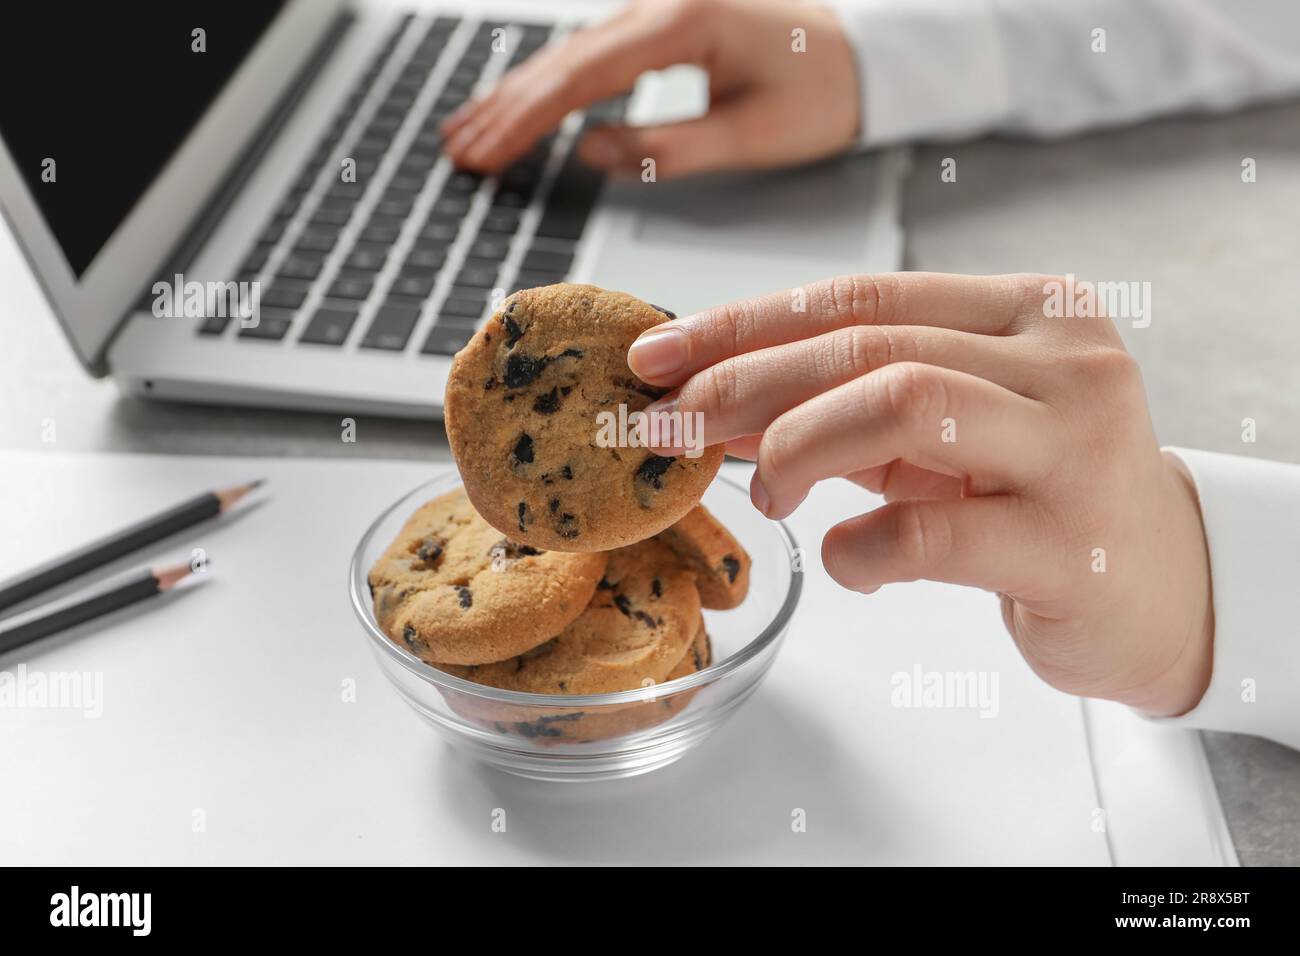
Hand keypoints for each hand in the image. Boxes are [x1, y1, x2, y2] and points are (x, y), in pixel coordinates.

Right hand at [442, 0, 860, 177]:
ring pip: (569, 52)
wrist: (862, 57)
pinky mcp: (658, 20)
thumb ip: (666, 148)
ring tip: (467, 132)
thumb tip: (588, 153)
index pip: (584, 75)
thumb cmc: (820, 94)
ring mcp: (657, 6)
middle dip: (506, 108)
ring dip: (516, 95)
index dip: (526, 119)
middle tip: (458, 152)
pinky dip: (548, 83)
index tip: (486, 154)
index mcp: (685, 21)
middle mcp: (662, 2)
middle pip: (563, 57)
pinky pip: (590, 52)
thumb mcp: (750, 137)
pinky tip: (517, 103)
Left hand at [628, 273, 1214, 716]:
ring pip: (904, 403)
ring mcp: (1079, 446)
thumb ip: (847, 404)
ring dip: (799, 449)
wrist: (1161, 591)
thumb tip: (708, 399)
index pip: (860, 294)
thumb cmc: (1035, 499)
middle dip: (743, 385)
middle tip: (666, 429)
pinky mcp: (1075, 543)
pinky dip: (860, 548)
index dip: (744, 324)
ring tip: (769, 501)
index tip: (656, 356)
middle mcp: (1063, 359)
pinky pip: (932, 533)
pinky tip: (846, 563)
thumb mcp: (943, 434)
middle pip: (869, 344)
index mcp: (1028, 309)